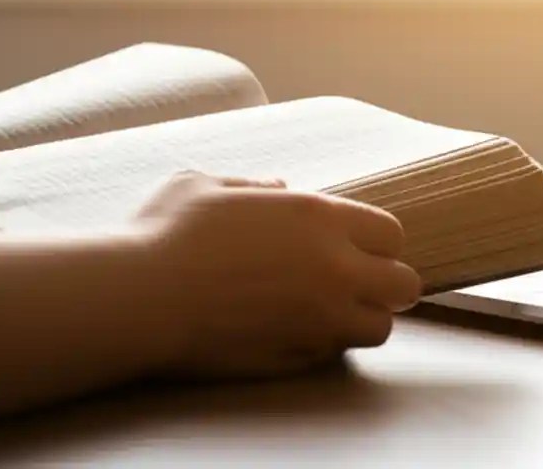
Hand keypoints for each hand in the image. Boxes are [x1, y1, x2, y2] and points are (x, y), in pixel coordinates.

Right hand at [136, 171, 420, 379]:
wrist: (138, 299)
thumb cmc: (167, 234)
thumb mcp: (207, 185)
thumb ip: (255, 186)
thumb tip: (277, 188)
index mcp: (320, 218)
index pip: (392, 234)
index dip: (377, 242)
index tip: (356, 247)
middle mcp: (334, 269)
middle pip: (404, 284)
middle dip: (389, 284)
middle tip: (361, 285)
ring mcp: (320, 318)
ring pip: (381, 327)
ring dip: (364, 319)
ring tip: (333, 312)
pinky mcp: (298, 357)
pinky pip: (336, 353)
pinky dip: (328, 344)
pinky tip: (297, 330)